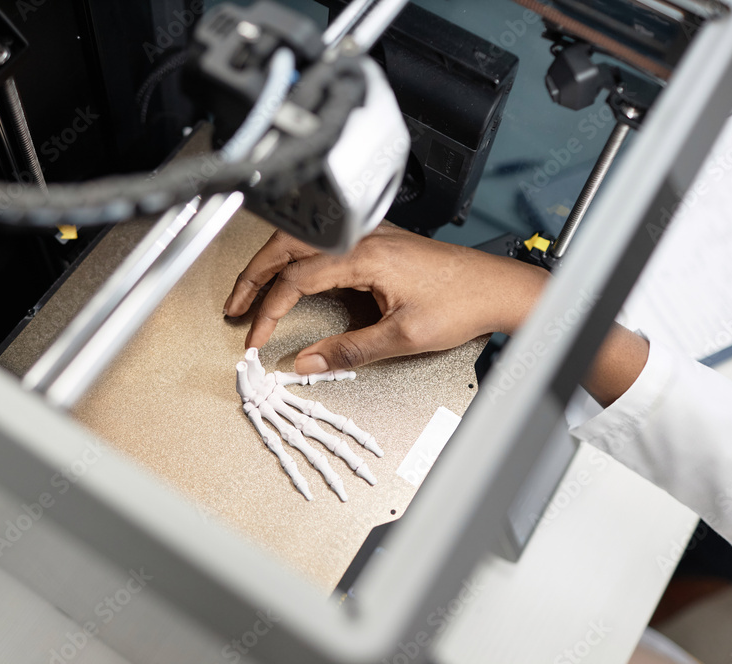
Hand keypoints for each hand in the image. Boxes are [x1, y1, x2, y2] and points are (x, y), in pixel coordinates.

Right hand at [224, 225, 550, 373]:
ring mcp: (372, 233)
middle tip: (234, 305)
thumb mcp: (402, 338)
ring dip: (273, 262)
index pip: (297, 279)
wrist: (497, 287)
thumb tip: (308, 362)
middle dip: (254, 276)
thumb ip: (348, 351)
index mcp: (365, 254)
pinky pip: (325, 240)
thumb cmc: (461, 304)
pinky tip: (295, 273)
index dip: (270, 311)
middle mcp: (365, 236)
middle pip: (289, 245)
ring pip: (304, 237)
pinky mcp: (380, 239)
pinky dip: (298, 256)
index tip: (257, 337)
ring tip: (254, 290)